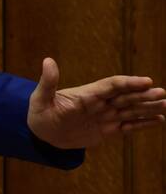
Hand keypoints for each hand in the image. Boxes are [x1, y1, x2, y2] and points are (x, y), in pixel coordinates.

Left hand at [27, 57, 165, 149]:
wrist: (42, 132)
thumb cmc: (40, 113)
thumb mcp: (40, 98)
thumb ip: (48, 82)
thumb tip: (48, 60)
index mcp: (87, 94)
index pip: (111, 85)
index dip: (128, 83)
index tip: (146, 81)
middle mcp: (100, 103)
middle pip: (126, 97)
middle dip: (143, 95)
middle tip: (162, 93)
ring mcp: (104, 116)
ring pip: (130, 110)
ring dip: (147, 108)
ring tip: (165, 105)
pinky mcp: (106, 130)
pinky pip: (128, 126)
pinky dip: (142, 124)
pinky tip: (158, 120)